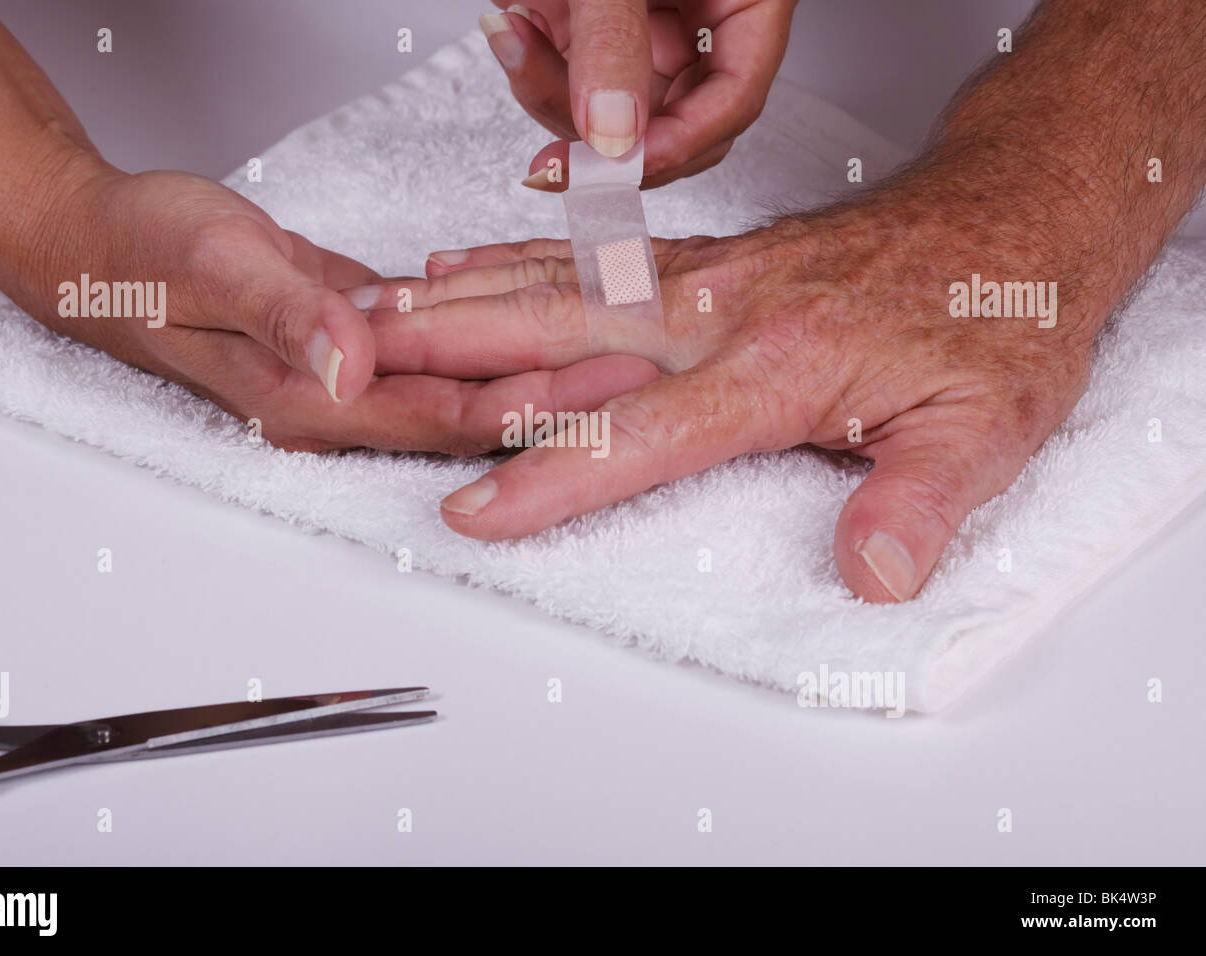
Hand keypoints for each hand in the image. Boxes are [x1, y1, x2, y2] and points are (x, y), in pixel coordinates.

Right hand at [26, 164, 657, 451]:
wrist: (102, 244)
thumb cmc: (141, 255)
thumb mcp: (211, 263)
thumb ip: (286, 315)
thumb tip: (351, 364)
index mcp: (312, 398)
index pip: (447, 416)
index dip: (533, 409)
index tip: (608, 398)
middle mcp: (341, 401)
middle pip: (474, 412)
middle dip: (564, 402)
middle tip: (651, 379)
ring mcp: (353, 376)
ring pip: (467, 385)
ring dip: (542, 372)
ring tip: (621, 354)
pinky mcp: (360, 340)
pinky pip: (443, 350)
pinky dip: (496, 340)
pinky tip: (544, 322)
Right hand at [356, 173, 1106, 601]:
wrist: (1009, 216)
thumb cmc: (995, 317)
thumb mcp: (985, 427)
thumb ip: (919, 501)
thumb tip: (870, 574)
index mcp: (776, 362)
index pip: (639, 431)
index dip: (551, 478)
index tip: (474, 509)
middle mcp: (719, 310)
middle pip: (560, 335)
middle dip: (453, 357)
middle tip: (360, 370)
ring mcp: (703, 276)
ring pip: (557, 288)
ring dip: (461, 303)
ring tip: (374, 317)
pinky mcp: (703, 259)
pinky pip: (589, 257)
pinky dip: (514, 261)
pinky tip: (462, 266)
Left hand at [479, 0, 795, 187]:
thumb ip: (613, 39)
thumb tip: (612, 131)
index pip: (733, 98)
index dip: (680, 144)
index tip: (623, 166)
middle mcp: (701, 16)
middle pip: (671, 121)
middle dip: (603, 134)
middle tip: (555, 152)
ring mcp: (647, 24)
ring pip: (612, 112)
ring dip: (549, 91)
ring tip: (514, 32)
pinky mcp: (593, 25)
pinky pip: (570, 78)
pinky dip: (531, 64)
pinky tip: (511, 25)